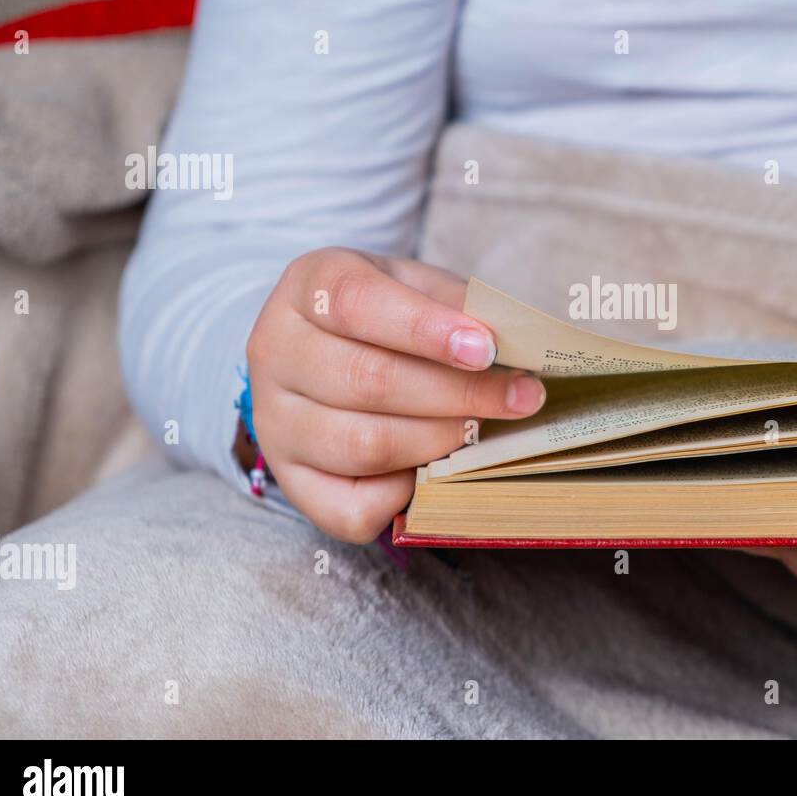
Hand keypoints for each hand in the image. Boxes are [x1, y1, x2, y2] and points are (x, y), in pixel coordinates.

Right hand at [246, 247, 545, 542]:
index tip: (487, 348)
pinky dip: (401, 498)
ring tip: (486, 431)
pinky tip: (433, 471)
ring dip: (440, 442)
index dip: (427, 330)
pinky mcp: (291, 481)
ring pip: (363, 446)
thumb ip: (459, 307)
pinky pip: (348, 509)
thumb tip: (515, 344)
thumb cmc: (389, 313)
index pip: (358, 304)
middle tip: (521, 397)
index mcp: (308, 287)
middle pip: (368, 381)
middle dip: (458, 394)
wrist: (331, 346)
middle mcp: (275, 353)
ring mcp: (275, 423)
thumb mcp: (419, 286)